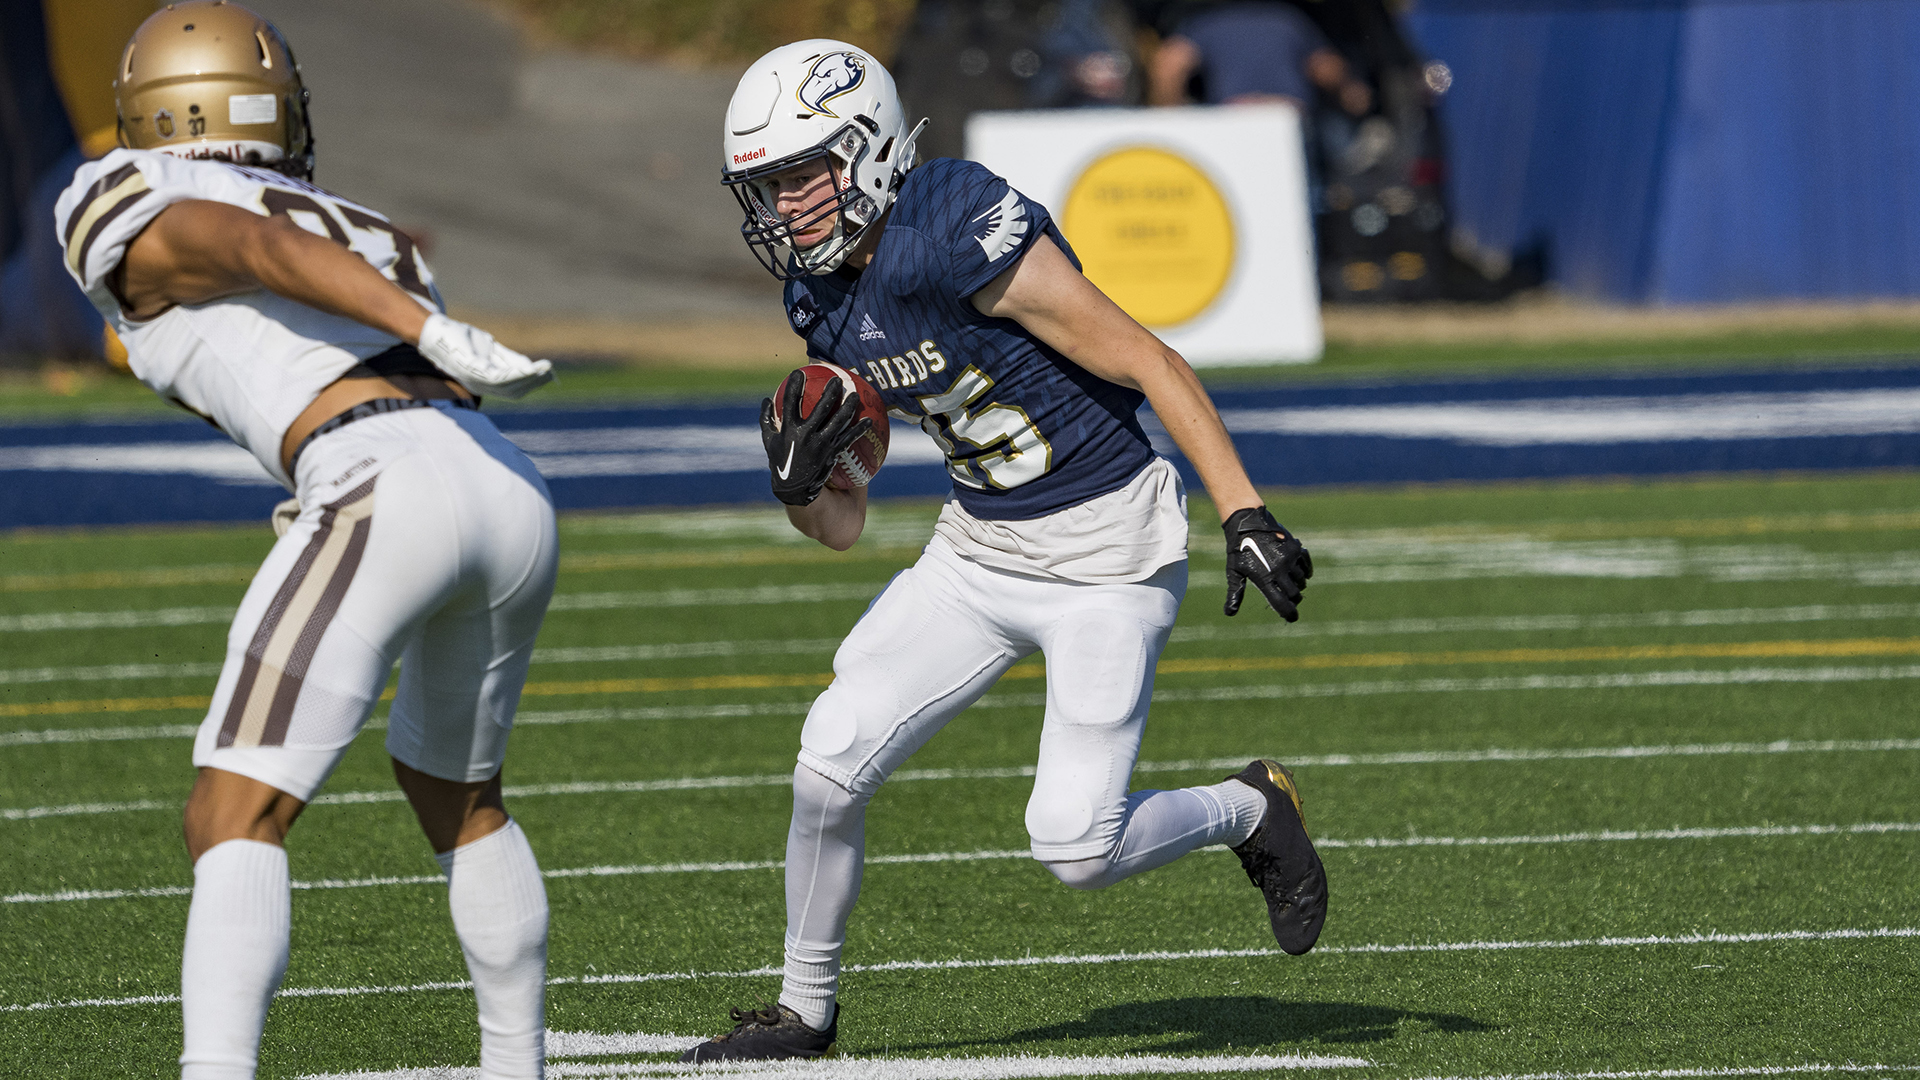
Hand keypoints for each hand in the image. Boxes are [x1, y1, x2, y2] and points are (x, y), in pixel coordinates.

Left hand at [417, 313, 553, 398]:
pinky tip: (529, 367)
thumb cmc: (459, 338)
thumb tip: (531, 367)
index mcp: (483, 383)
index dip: (531, 383)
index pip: (512, 390)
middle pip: (512, 391)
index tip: (548, 374)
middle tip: (550, 372)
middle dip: (533, 382)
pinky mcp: (470, 369)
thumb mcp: (490, 349)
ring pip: (507, 386)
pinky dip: (515, 373)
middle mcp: (478, 386)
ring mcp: (473, 379)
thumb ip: (508, 359)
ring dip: (528, 378)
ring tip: (544, 370)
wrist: (433, 330)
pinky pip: (497, 376)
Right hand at [761, 370, 870, 505]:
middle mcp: (805, 435)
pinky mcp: (832, 454)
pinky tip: (870, 421)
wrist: (795, 490)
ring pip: (838, 421)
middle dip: (830, 391)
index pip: (790, 401)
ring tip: (856, 394)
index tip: (799, 372)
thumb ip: (767, 421)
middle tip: (837, 379)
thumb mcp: (770, 443)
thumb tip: (765, 400)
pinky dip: (859, 429)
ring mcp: (820, 444)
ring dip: (849, 406)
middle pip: (821, 407)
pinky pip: (848, 439)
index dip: (794, 385)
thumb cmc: (782, 463)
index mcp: (788, 429)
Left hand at [1223, 505, 1312, 620]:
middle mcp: (1279, 570)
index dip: (1288, 614)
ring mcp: (1289, 559)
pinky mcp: (1295, 548)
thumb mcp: (1234, 571)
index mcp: (1264, 579)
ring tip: (1288, 583)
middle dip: (1293, 600)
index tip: (1292, 618)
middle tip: (1288, 600)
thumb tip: (1230, 613)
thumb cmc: (1238, 548)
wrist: (1247, 521)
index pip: (1281, 603)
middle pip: (1295, 594)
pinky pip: (1306, 565)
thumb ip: (1235, 592)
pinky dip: (1305, 572)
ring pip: (1301, 581)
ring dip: (1297, 585)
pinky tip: (1300, 574)